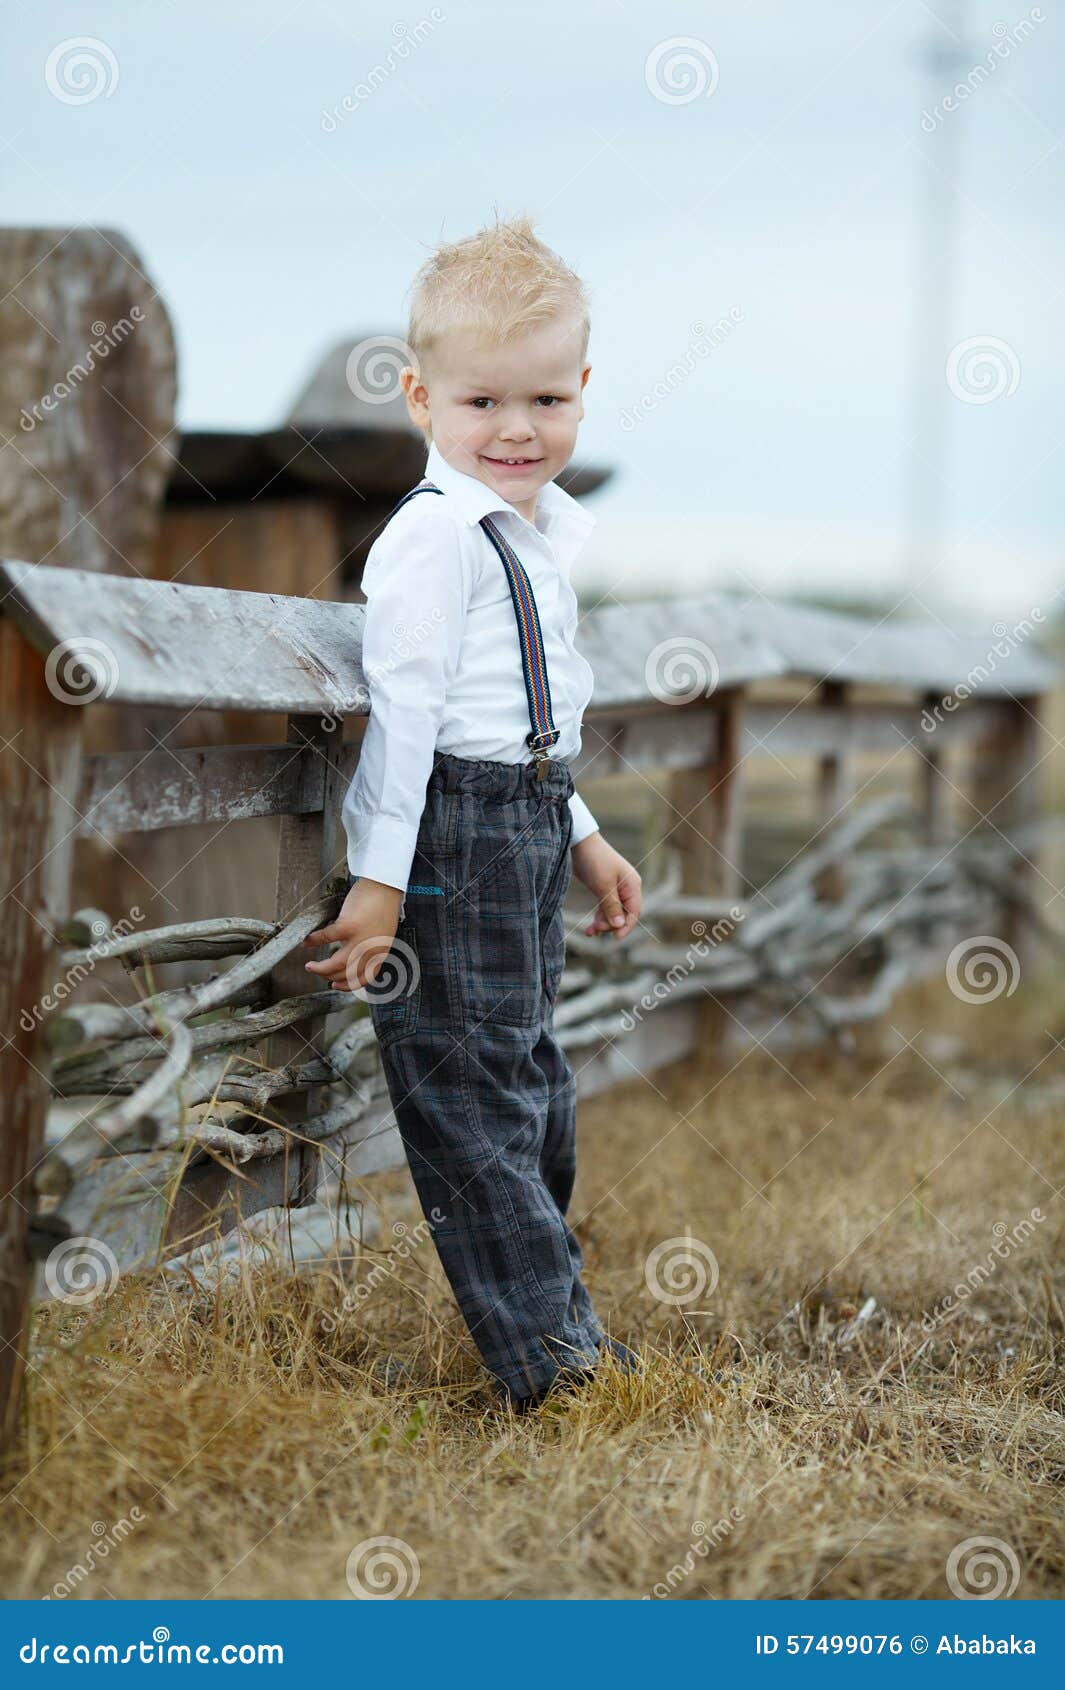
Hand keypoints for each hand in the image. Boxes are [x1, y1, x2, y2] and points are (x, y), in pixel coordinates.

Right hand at [301, 878, 403, 992]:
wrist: (385, 885)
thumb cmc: (383, 905)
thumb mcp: (383, 934)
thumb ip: (371, 947)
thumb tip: (352, 957)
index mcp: (380, 953)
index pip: (364, 978)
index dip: (347, 985)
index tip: (334, 985)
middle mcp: (371, 951)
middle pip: (346, 974)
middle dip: (328, 976)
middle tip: (317, 971)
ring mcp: (360, 940)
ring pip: (335, 964)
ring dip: (319, 968)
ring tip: (309, 965)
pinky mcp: (348, 926)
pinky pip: (326, 938)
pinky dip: (313, 941)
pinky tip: (307, 942)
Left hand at [570, 832, 641, 938]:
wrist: (579, 843)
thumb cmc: (594, 861)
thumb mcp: (603, 885)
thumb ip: (612, 906)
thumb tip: (620, 925)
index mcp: (632, 885)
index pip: (634, 911)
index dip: (627, 926)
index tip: (616, 939)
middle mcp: (627, 888)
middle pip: (624, 914)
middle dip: (611, 925)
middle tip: (596, 930)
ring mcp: (616, 889)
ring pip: (613, 913)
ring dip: (603, 923)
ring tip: (590, 932)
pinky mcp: (604, 889)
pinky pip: (605, 908)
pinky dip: (599, 917)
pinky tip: (590, 928)